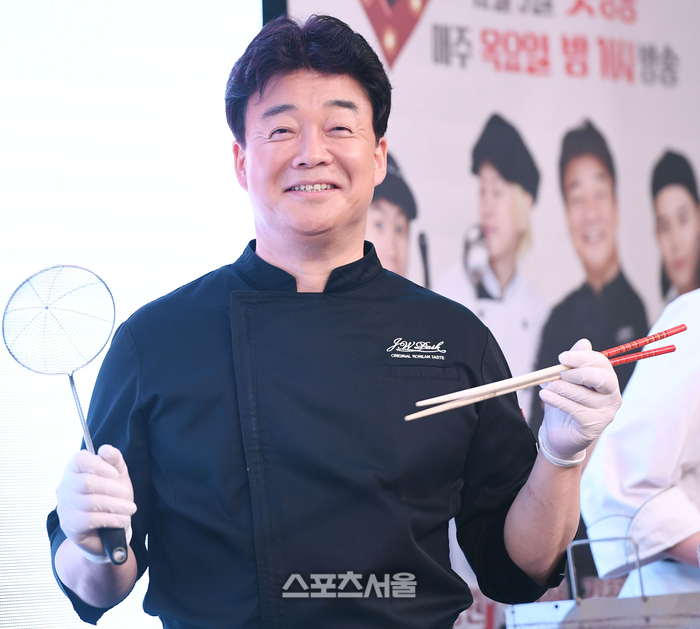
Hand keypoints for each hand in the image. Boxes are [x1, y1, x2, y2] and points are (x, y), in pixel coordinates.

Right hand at [56, 444, 135, 557]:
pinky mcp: (70, 526)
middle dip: (113, 488)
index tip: (116, 474)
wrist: (108, 529)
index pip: (79, 459)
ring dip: (117, 505)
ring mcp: (65, 508)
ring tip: (130, 509)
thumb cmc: (112, 497)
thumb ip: (114, 460)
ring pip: (91, 502)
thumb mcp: (117, 475)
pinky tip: (123, 520)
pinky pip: (92, 520)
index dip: (100, 465)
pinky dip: (113, 519)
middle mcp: (65, 487)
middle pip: (87, 482)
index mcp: (74, 470)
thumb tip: (105, 449)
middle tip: (127, 494)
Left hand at [539, 339, 620, 465]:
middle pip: (601, 379)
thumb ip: (574, 362)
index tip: (562, 358)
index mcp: (606, 379)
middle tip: (559, 372)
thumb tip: (584, 342)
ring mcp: (606, 413)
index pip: (601, 363)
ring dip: (561, 388)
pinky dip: (558, 401)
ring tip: (545, 385)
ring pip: (584, 395)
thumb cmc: (564, 402)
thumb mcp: (566, 380)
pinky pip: (575, 410)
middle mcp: (612, 395)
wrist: (558, 433)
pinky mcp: (595, 427)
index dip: (582, 358)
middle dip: (578, 373)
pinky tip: (545, 395)